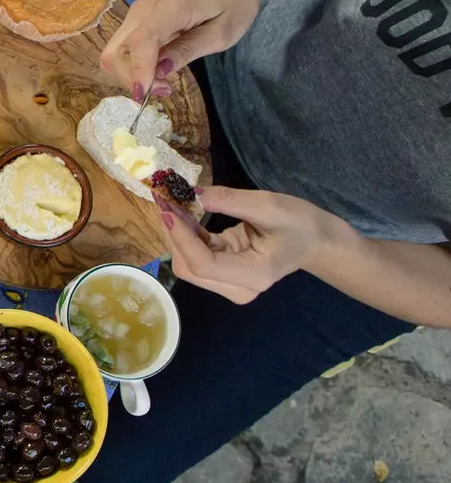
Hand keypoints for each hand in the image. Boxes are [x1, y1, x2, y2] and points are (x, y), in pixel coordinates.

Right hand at [101, 0, 266, 97]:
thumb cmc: (230, 9)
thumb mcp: (220, 35)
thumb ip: (188, 50)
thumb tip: (160, 71)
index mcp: (170, 9)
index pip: (140, 41)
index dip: (137, 70)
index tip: (144, 95)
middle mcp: (144, 10)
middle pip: (116, 52)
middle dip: (132, 78)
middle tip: (164, 89)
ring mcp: (135, 16)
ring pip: (114, 55)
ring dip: (131, 76)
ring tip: (163, 83)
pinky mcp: (134, 24)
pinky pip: (122, 52)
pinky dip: (133, 69)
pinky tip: (156, 72)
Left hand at [162, 186, 347, 303]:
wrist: (317, 241)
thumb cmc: (301, 224)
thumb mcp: (270, 205)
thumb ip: (230, 200)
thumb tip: (193, 193)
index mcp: (254, 275)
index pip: (204, 264)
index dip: (181, 237)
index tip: (167, 208)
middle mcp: (238, 288)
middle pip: (190, 268)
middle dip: (174, 234)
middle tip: (165, 199)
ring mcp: (230, 286)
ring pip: (188, 265)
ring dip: (177, 234)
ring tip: (172, 203)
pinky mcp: (224, 276)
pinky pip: (196, 259)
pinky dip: (186, 236)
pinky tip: (182, 214)